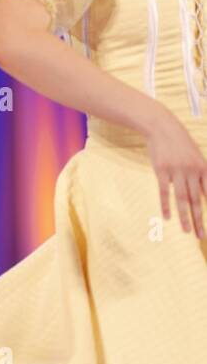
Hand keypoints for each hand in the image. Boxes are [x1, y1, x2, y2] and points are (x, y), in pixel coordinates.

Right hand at [144, 111, 206, 237]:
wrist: (162, 127)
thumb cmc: (180, 143)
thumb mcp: (196, 157)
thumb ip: (200, 176)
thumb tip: (203, 195)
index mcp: (203, 168)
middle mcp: (192, 171)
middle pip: (196, 200)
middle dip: (199, 219)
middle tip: (201, 236)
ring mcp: (176, 171)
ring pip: (182, 199)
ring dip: (185, 217)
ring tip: (187, 231)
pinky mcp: (161, 171)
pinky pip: (164, 192)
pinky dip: (166, 205)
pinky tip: (167, 217)